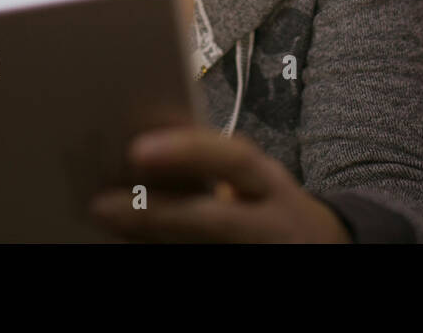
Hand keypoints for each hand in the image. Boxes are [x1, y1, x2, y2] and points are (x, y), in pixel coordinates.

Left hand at [88, 125, 351, 242]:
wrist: (320, 248)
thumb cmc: (270, 206)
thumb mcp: (255, 181)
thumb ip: (213, 167)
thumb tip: (144, 148)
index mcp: (270, 184)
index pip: (235, 160)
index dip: (188, 151)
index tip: (138, 149)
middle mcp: (273, 222)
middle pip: (212, 218)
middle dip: (155, 213)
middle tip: (102, 205)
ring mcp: (265, 254)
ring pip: (204, 250)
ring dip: (152, 241)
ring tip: (111, 223)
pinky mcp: (253, 274)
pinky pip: (203, 264)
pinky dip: (168, 254)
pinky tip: (135, 246)